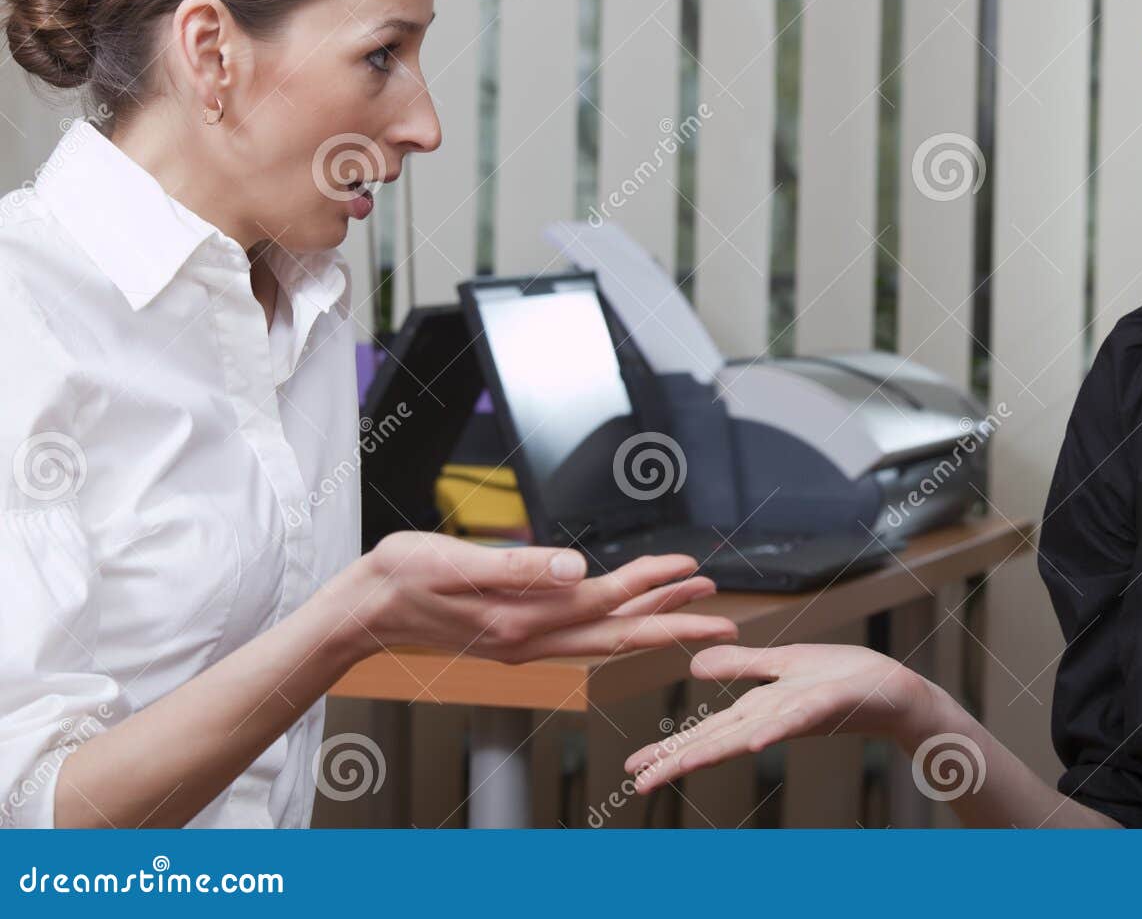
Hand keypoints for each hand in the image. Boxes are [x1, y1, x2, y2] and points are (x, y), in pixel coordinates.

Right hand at [326, 532, 738, 662]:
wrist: (359, 611)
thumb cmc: (398, 577)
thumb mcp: (454, 561)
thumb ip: (518, 566)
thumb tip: (577, 567)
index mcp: (521, 619)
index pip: (605, 602)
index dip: (653, 585)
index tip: (694, 572)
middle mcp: (530, 638)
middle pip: (618, 633)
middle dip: (673, 620)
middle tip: (721, 610)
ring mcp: (523, 642)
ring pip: (602, 634)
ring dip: (650, 617)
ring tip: (690, 600)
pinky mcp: (514, 635)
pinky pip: (579, 633)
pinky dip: (614, 619)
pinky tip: (628, 607)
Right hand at [622, 644, 931, 791]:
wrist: (894, 690)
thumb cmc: (843, 678)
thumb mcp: (782, 663)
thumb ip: (741, 665)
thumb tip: (693, 666)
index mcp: (758, 709)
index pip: (706, 732)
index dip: (669, 749)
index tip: (632, 769)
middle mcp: (772, 718)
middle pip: (717, 741)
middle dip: (677, 761)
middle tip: (637, 784)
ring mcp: (796, 714)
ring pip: (747, 735)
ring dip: (714, 752)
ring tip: (678, 768)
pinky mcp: (824, 704)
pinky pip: (795, 717)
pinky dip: (772, 729)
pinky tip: (752, 741)